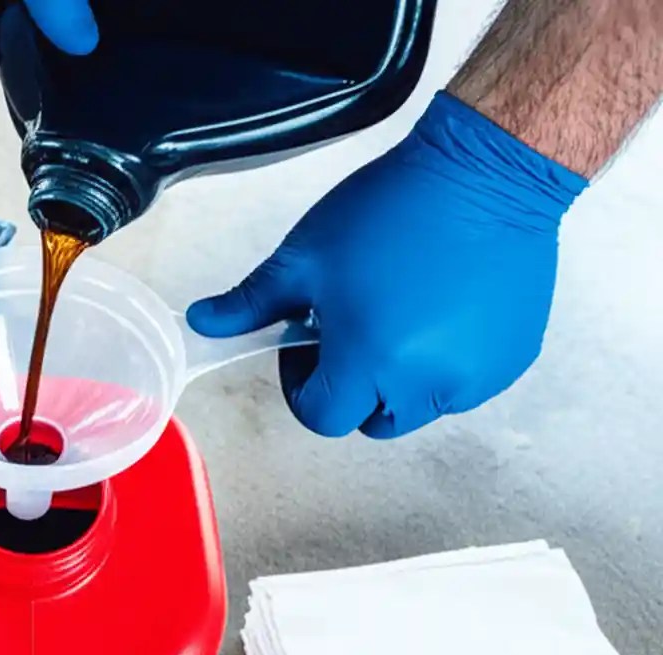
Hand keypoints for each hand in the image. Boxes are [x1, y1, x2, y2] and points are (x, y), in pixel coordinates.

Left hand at [187, 91, 587, 438]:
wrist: (485, 174)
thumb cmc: (392, 211)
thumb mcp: (304, 258)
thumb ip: (250, 304)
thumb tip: (202, 324)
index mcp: (370, 362)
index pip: (323, 418)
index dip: (303, 386)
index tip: (306, 347)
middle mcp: (428, 383)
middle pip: (373, 420)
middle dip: (353, 389)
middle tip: (351, 331)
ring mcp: (477, 377)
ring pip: (420, 407)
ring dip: (400, 379)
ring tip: (397, 316)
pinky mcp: (512, 361)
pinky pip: (464, 385)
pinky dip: (446, 363)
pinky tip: (440, 310)